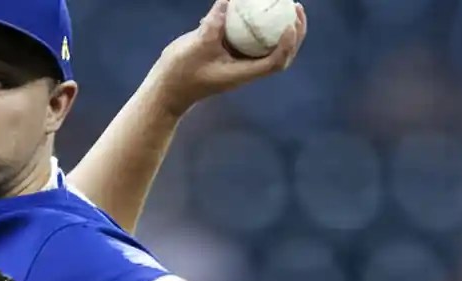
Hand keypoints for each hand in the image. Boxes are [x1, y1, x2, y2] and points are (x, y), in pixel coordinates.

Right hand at [149, 0, 307, 116]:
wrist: (166, 90)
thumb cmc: (180, 74)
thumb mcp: (196, 46)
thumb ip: (214, 23)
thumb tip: (228, 0)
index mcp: (242, 73)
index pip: (275, 62)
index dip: (288, 43)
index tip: (290, 23)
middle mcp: (245, 70)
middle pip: (280, 55)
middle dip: (294, 32)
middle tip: (296, 8)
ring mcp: (238, 64)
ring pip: (269, 47)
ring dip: (281, 28)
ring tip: (286, 5)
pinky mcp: (229, 57)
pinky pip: (251, 41)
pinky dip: (259, 26)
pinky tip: (254, 8)